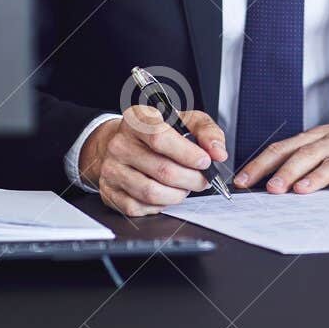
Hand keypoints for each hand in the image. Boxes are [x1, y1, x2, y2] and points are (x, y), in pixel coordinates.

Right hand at [80, 106, 227, 216]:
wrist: (123, 144)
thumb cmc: (157, 132)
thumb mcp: (184, 120)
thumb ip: (206, 131)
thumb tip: (218, 153)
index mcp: (137, 120)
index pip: (160, 138)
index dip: (187, 154)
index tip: (205, 161)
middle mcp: (119, 144)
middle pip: (162, 170)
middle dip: (192, 179)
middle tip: (203, 179)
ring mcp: (111, 169)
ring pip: (152, 192)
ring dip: (178, 194)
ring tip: (185, 186)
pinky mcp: (110, 192)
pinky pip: (141, 207)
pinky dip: (160, 205)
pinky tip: (166, 194)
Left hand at [234, 98, 328, 194]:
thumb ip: (311, 154)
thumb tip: (275, 174)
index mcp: (324, 135)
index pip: (286, 147)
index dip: (263, 162)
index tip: (244, 179)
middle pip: (307, 154)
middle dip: (286, 171)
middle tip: (268, 188)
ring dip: (316, 176)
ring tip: (299, 190)